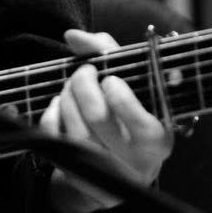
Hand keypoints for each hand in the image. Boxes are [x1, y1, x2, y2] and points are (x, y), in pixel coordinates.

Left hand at [39, 28, 174, 212]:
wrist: (115, 159)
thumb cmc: (126, 111)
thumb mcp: (130, 81)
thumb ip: (107, 51)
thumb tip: (73, 37)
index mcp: (159, 140)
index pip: (141, 125)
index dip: (120, 97)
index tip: (110, 79)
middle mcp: (136, 163)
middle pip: (98, 118)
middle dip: (83, 85)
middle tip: (83, 72)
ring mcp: (106, 174)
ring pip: (75, 130)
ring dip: (67, 98)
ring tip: (71, 86)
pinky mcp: (79, 176)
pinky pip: (56, 140)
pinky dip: (52, 115)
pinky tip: (60, 106)